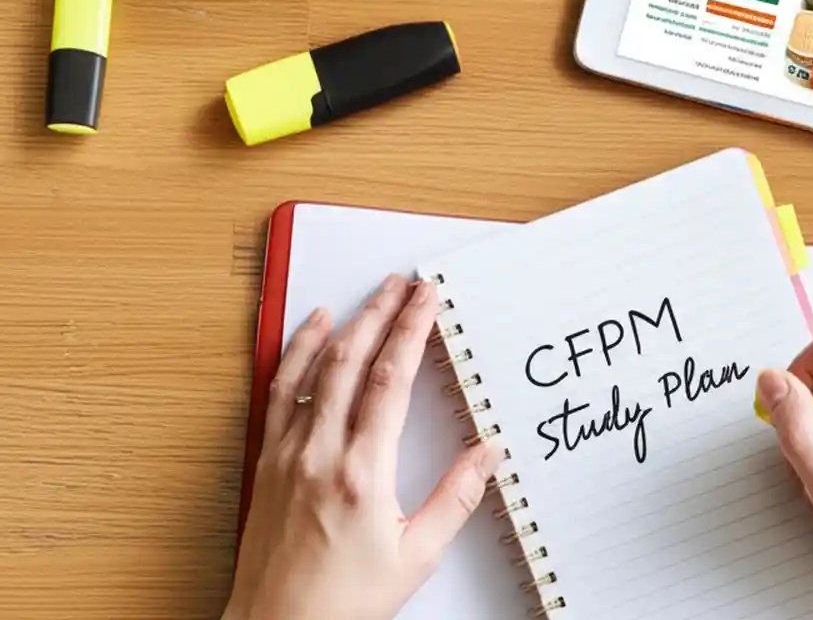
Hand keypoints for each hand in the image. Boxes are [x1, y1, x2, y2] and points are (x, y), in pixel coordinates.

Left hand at [224, 274, 503, 619]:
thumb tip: (487, 454)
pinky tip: (307, 336)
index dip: (411, 331)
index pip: (390, 381)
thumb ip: (455, 498)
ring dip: (339, 326)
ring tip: (363, 298)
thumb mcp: (417, 556)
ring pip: (310, 370)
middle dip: (380, 314)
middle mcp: (319, 453)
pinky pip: (278, 393)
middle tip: (402, 284)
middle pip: (350, 361)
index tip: (427, 301)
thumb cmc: (343, 601)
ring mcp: (286, 454)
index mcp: (362, 473)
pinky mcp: (265, 463)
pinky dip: (293, 356)